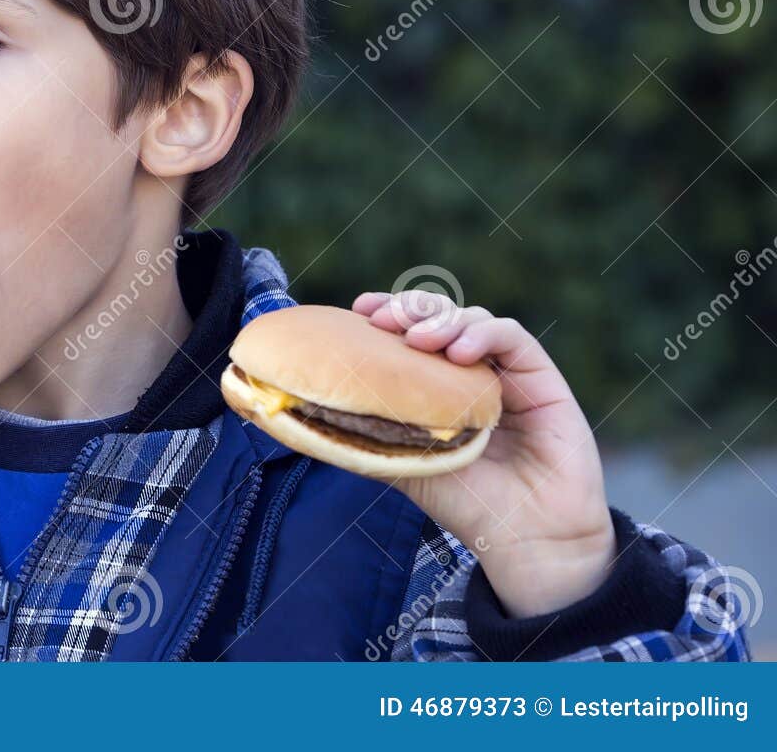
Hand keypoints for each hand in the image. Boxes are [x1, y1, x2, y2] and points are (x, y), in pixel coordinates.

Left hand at [350, 289, 617, 617]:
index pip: (412, 332)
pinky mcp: (542, 379)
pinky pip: (511, 337)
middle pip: (440, 315)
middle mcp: (472, 372)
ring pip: (473, 319)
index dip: (388, 312)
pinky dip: (482, 334)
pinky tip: (460, 353)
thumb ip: (369, 433)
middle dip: (410, 308)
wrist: (529, 539)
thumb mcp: (406, 464)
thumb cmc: (468, 504)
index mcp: (439, 385)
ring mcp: (508, 373)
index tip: (359, 310)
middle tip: (383, 318)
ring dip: (442, 320)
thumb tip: (305, 414)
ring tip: (419, 340)